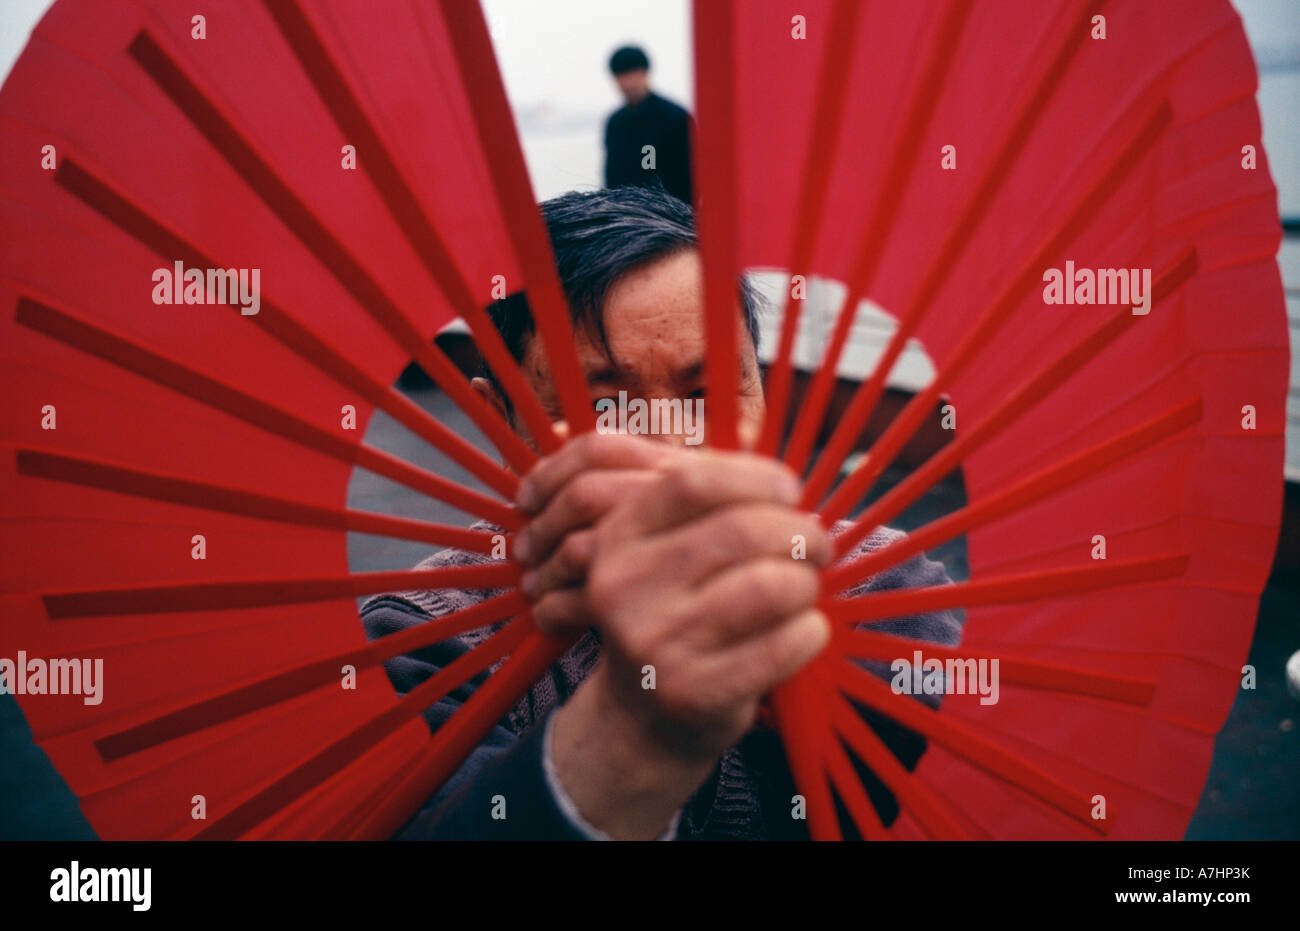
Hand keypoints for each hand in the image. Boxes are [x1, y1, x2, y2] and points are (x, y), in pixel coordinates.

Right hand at [520, 437, 831, 837]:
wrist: (641, 713)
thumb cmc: (676, 612)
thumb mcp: (666, 551)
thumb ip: (710, 505)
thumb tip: (783, 479)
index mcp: (618, 537)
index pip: (692, 481)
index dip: (756, 476)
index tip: (790, 491)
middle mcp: (623, 586)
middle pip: (742, 530)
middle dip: (801, 531)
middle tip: (816, 546)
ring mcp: (654, 642)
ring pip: (770, 585)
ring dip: (807, 581)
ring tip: (804, 588)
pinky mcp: (693, 691)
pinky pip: (784, 643)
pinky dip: (811, 630)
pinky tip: (804, 630)